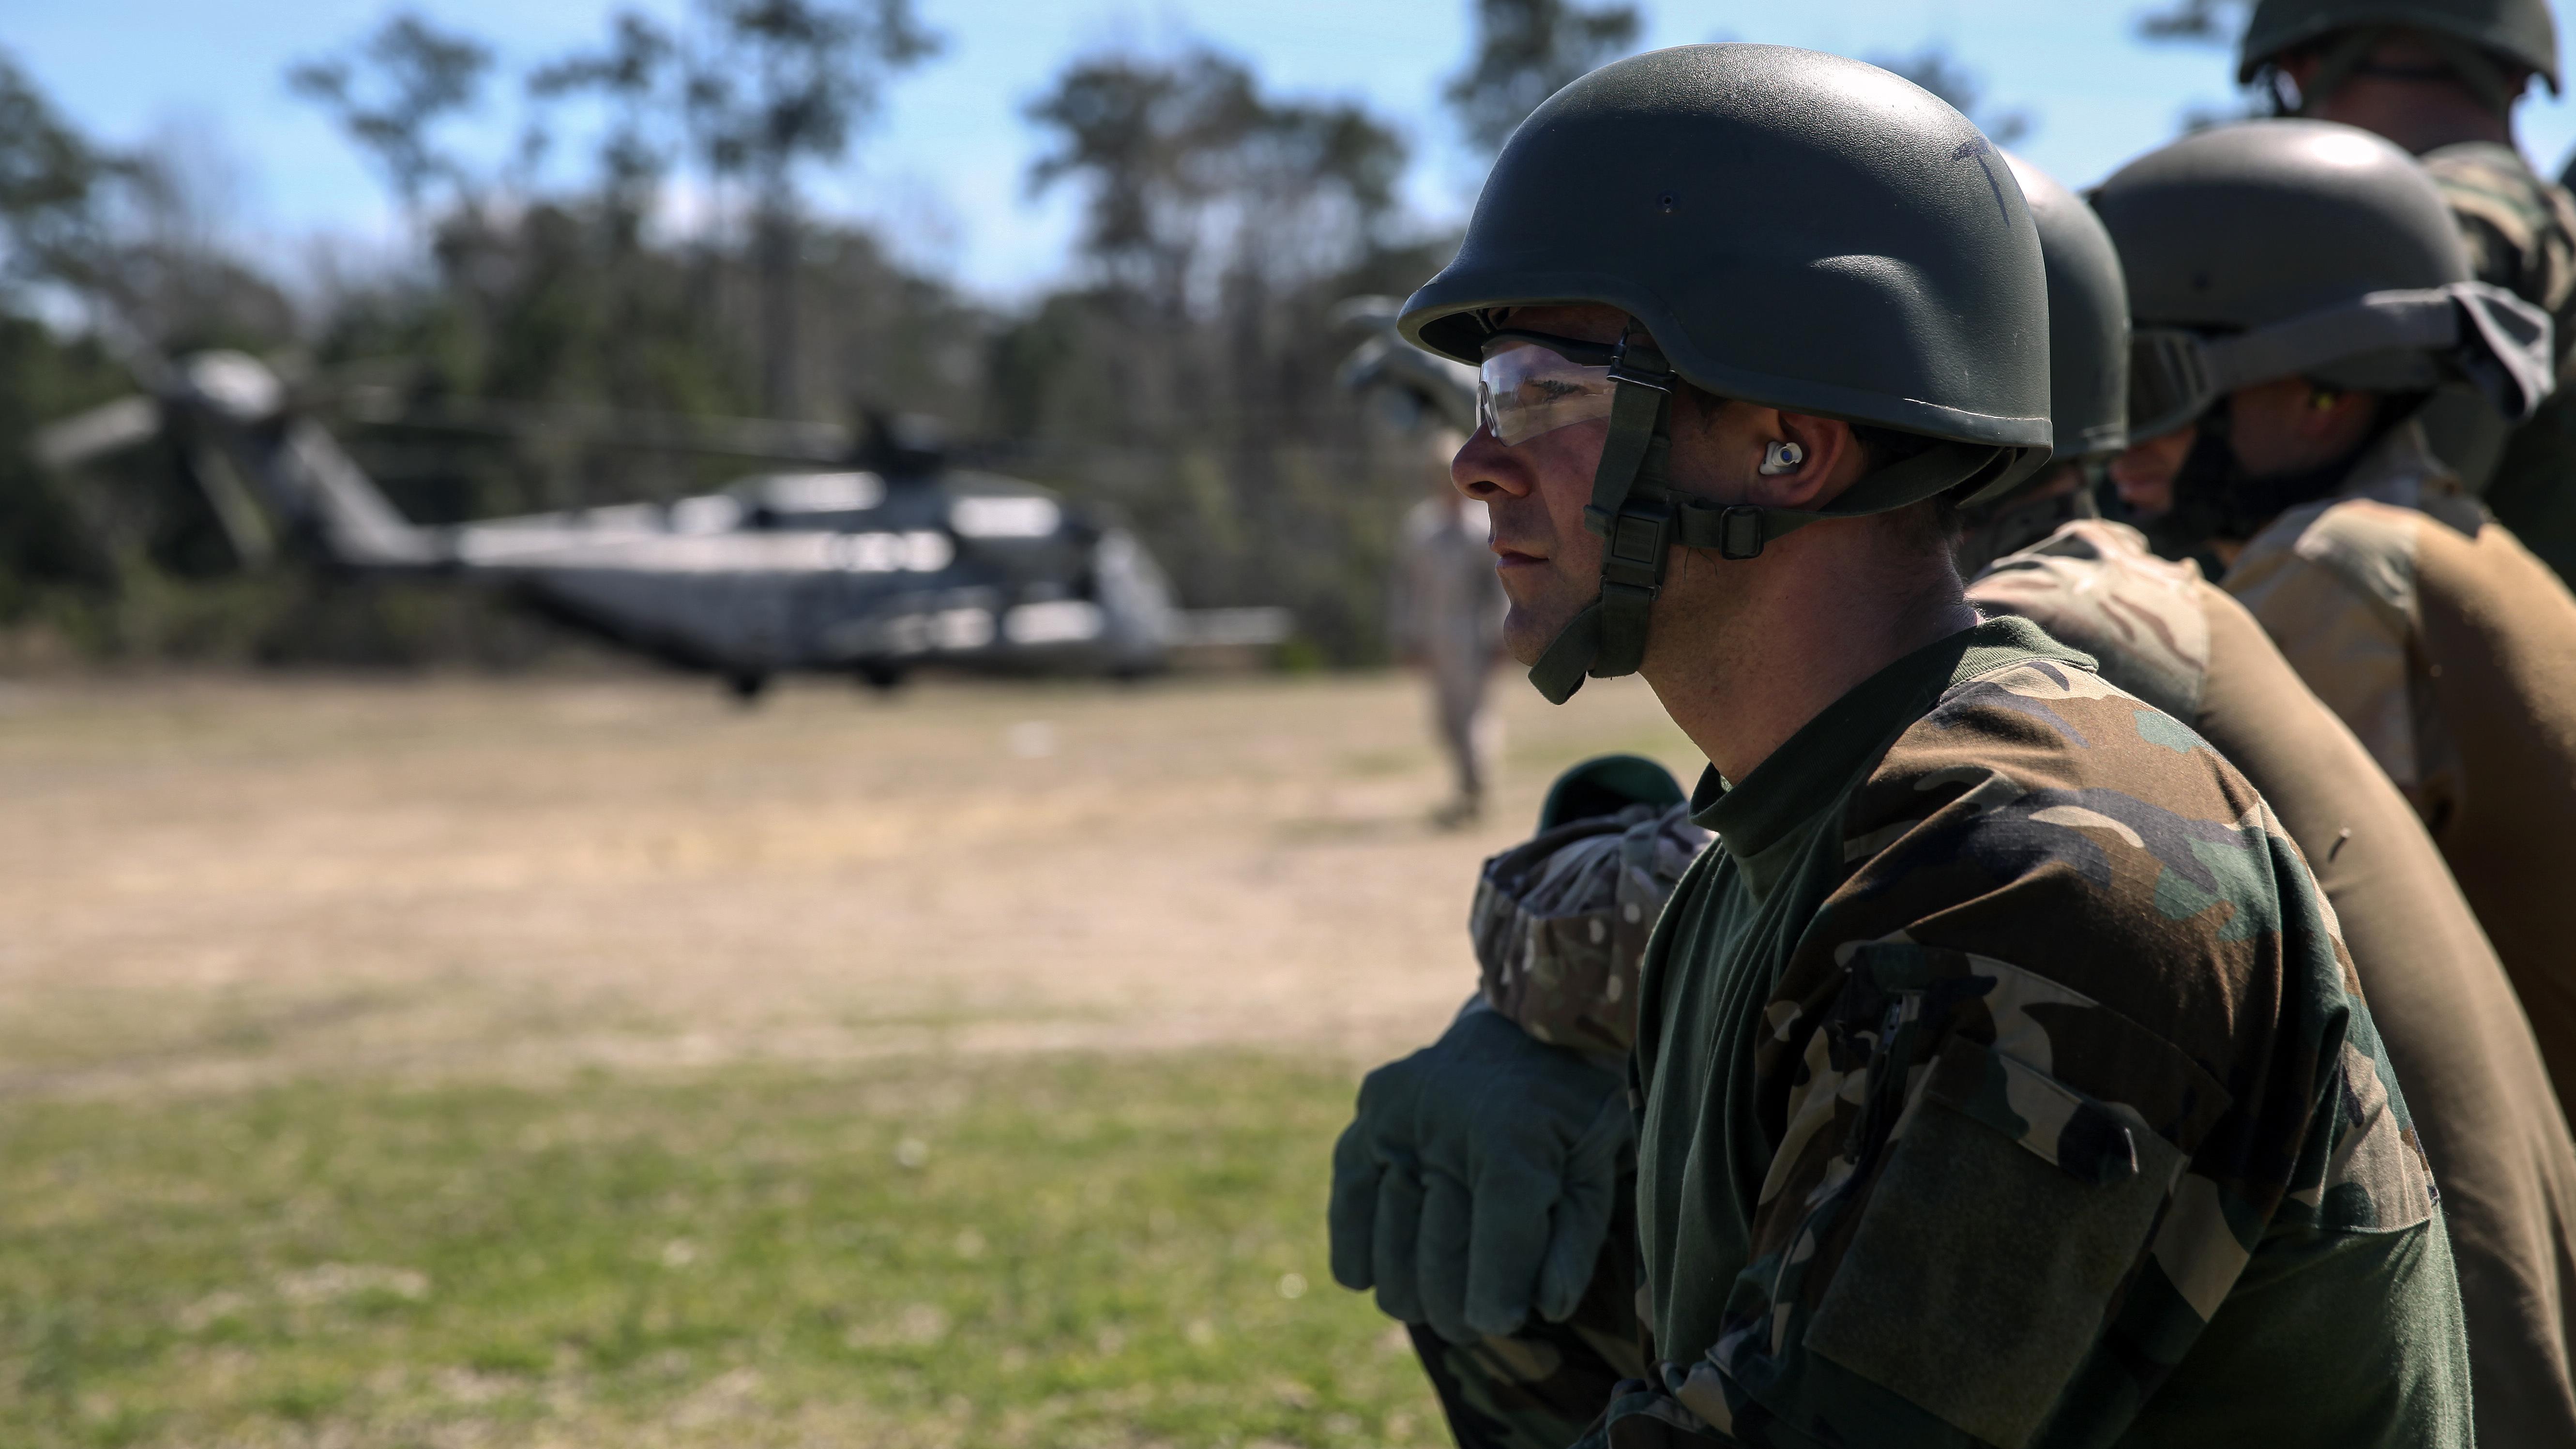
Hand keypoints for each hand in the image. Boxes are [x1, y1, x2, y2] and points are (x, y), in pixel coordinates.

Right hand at [1328, 1005, 1631, 1343]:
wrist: (1534, 1025)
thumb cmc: (1574, 1112)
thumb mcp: (1597, 1170)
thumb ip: (1573, 1243)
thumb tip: (1543, 1309)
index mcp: (1515, 1141)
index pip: (1495, 1251)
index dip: (1496, 1302)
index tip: (1499, 1322)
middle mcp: (1449, 1125)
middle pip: (1440, 1256)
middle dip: (1456, 1307)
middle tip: (1469, 1323)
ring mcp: (1403, 1115)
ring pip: (1391, 1242)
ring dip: (1410, 1290)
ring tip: (1432, 1304)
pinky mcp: (1373, 1110)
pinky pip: (1350, 1197)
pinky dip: (1357, 1248)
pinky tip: (1370, 1277)